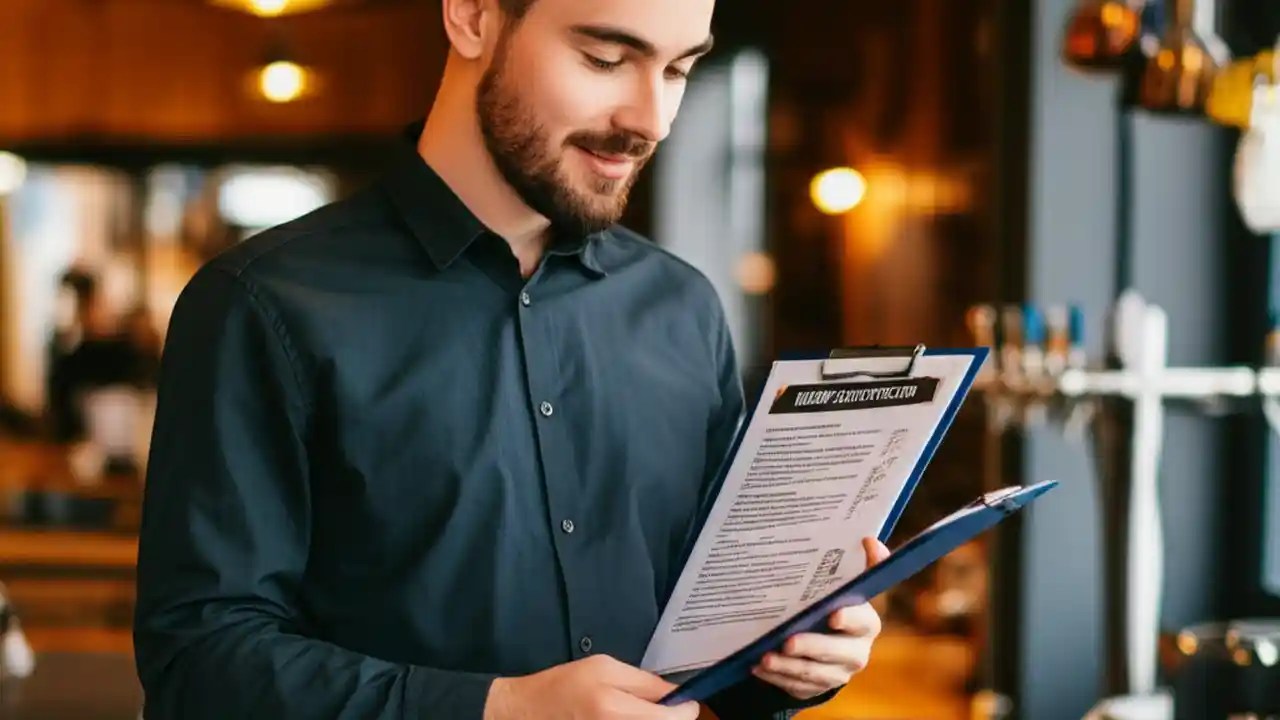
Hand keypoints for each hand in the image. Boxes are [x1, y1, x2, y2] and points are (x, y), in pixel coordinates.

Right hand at [484, 654, 701, 719]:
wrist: (528, 713)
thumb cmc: (563, 686)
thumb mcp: (603, 667)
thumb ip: (644, 681)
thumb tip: (677, 694)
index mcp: (614, 710)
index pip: (673, 718)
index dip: (684, 709)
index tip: (684, 702)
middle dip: (667, 718)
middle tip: (657, 707)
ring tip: (633, 712)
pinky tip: (623, 719)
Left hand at [751, 537, 890, 699]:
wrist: (835, 645)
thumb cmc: (840, 608)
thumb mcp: (850, 587)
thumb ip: (866, 566)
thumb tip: (868, 539)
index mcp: (866, 624)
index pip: (863, 622)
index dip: (850, 620)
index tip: (832, 615)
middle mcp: (856, 652)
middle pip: (836, 653)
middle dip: (812, 647)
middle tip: (787, 641)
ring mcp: (837, 674)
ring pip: (813, 674)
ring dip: (787, 667)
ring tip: (764, 657)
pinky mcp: (817, 688)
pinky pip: (797, 687)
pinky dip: (777, 678)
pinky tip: (758, 667)